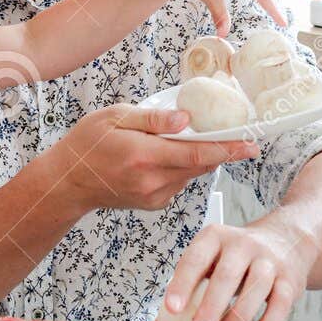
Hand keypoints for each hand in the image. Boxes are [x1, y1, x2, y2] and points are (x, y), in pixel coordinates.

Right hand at [52, 104, 257, 213]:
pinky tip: (163, 156)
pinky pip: (179, 181)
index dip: (229, 149)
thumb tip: (186, 118)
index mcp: (145, 156)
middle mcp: (153, 180)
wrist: (68, 182)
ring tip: (183, 139)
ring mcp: (155, 196)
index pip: (197, 153)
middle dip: (221, 148)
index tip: (253, 144)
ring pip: (191, 172)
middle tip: (238, 133)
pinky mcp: (154, 203)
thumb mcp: (115, 117)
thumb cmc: (88, 144)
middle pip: (201, 163)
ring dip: (197, 156)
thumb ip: (153, 118)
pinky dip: (181, 167)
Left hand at [162, 221, 312, 320]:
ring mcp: (269, 261)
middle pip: (227, 275)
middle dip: (211, 306)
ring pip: (256, 287)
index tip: (171, 309)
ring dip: (239, 316)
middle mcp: (243, 244)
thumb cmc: (236, 258)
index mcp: (215, 237)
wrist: (286, 240)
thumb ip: (185, 294)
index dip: (182, 283)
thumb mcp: (210, 263)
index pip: (195, 258)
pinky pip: (280, 304)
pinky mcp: (290, 279)